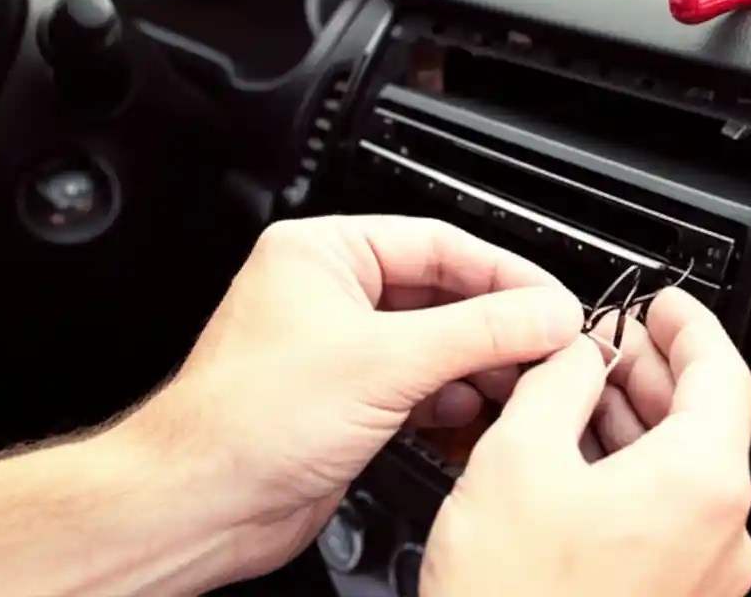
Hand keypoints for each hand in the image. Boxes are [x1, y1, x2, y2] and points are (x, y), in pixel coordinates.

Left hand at [120, 216, 580, 583]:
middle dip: (497, 325)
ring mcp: (340, 350)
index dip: (505, 273)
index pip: (439, 244)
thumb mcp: (383, 362)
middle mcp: (331, 295)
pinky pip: (420, 387)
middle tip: (547, 345)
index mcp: (324, 254)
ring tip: (523, 383)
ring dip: (480, 366)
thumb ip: (478, 333)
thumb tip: (544, 314)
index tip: (552, 301)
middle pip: (443, 295)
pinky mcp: (348, 401)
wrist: (198, 506)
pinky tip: (475, 417)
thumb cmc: (244, 422)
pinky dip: (452, 402)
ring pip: (435, 344)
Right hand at [422, 288, 750, 596]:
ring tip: (586, 392)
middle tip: (612, 338)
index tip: (666, 302)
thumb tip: (577, 356)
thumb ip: (560, 384)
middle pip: (706, 421)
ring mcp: (704, 576)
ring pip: (684, 470)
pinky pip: (669, 516)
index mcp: (701, 483)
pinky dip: (635, 474)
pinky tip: (584, 458)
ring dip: (640, 421)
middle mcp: (722, 533)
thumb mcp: (519, 458)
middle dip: (655, 370)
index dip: (691, 324)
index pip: (722, 373)